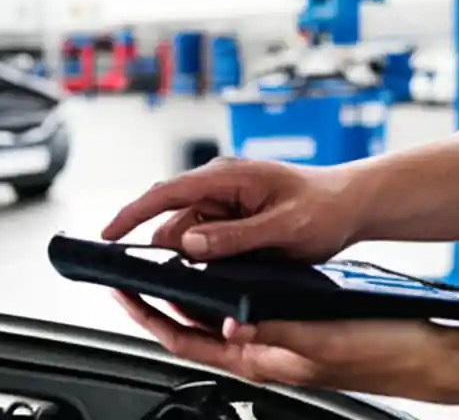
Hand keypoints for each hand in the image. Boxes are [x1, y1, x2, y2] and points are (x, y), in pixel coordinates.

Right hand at [102, 157, 367, 261]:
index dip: (132, 214)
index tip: (106, 236)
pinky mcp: (235, 216)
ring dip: (192, 258)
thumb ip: (235, 236)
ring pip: (189, 234)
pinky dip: (207, 257)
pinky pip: (208, 239)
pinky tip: (222, 273)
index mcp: (228, 177)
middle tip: (166, 281)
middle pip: (173, 219)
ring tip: (218, 275)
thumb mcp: (282, 227)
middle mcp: (221, 185)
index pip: (166, 193)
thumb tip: (188, 243)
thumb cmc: (324, 208)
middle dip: (166, 250)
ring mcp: (228, 200)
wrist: (353, 204)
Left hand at [113, 292, 458, 401]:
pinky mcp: (296, 329)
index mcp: (261, 361)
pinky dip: (227, 287)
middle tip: (137, 269)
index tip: (123, 291)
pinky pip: (248, 309)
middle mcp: (263, 354)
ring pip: (219, 318)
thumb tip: (229, 323)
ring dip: (192, 291)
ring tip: (172, 262)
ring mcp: (278, 343)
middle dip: (163, 300)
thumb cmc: (379, 349)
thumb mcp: (321, 336)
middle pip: (195, 329)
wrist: (423, 353)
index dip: (149, 316)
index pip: (186, 341)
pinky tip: (228, 267)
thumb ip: (273, 328)